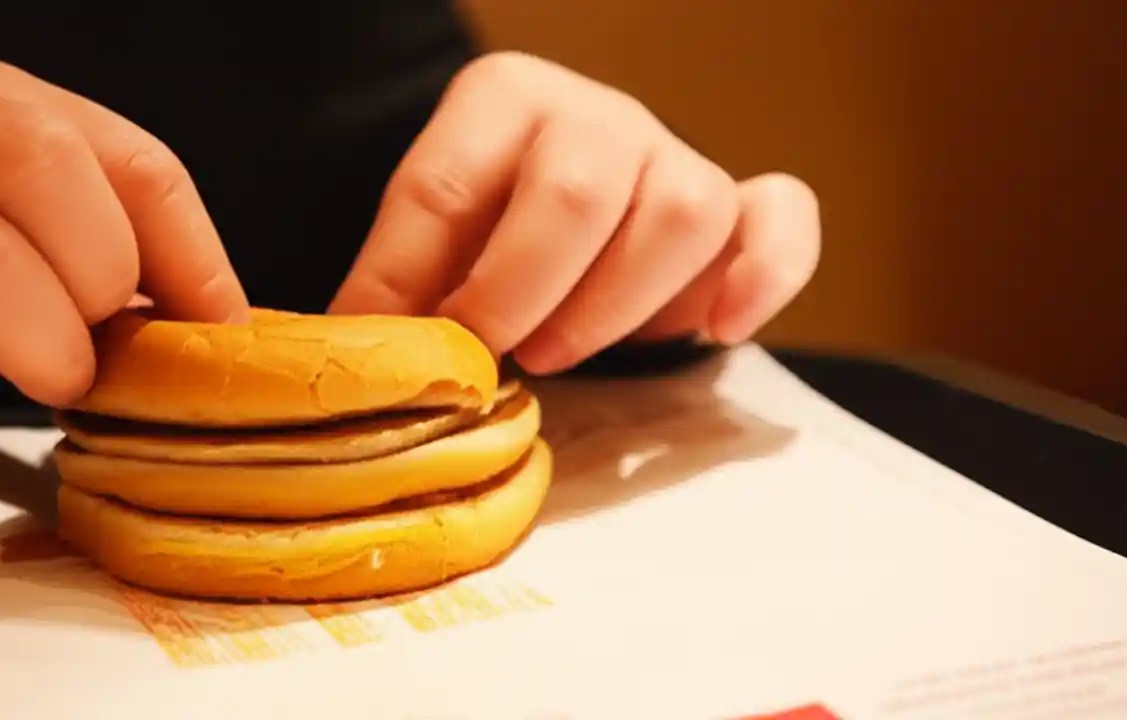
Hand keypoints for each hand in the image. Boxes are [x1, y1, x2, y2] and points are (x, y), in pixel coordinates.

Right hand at [0, 52, 249, 460]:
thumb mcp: (2, 220)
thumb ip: (89, 245)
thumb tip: (211, 326)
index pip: (135, 162)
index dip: (195, 261)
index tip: (215, 337)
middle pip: (46, 170)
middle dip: (99, 283)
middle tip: (92, 355)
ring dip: (41, 344)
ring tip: (44, 385)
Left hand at [329, 52, 819, 372]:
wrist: (571, 223)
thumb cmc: (491, 239)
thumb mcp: (431, 251)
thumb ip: (395, 288)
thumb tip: (343, 357)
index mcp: (501, 100)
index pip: (445, 185)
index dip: (416, 282)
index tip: (413, 355)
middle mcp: (597, 116)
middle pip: (576, 191)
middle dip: (521, 293)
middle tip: (494, 356)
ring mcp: (676, 155)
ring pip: (680, 211)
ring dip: (614, 305)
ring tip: (559, 351)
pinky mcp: (741, 209)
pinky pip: (783, 218)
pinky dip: (764, 275)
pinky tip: (721, 329)